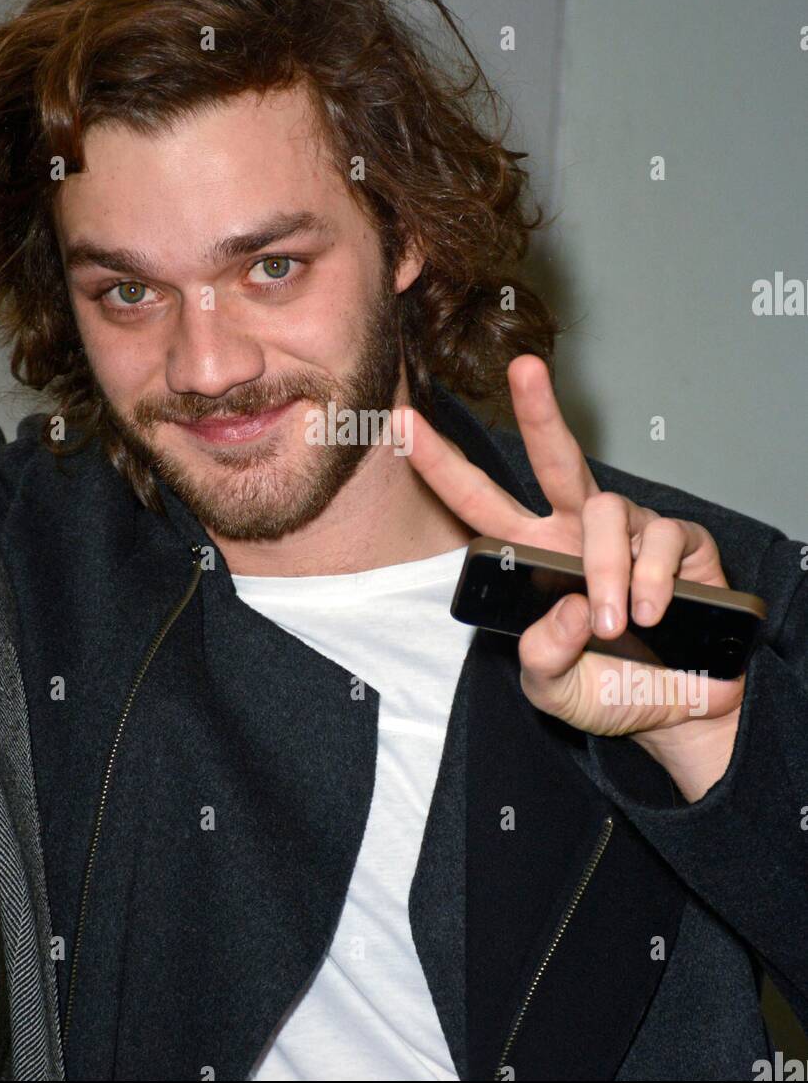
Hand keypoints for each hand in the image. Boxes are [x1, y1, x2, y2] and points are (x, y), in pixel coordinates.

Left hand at [396, 355, 744, 798]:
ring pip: (606, 512)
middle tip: (526, 370)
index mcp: (534, 554)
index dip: (442, 465)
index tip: (403, 425)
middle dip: (538, 411)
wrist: (677, 712)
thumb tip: (566, 607)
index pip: (479, 502)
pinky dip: (652, 579)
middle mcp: (577, 530)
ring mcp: (630, 532)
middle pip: (555, 458)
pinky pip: (661, 540)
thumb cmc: (606, 689)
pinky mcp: (680, 543)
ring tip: (616, 623)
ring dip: (606, 569)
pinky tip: (653, 612)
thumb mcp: (554, 688)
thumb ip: (543, 656)